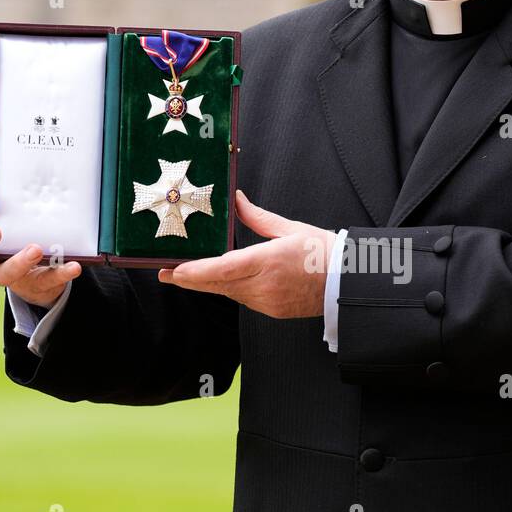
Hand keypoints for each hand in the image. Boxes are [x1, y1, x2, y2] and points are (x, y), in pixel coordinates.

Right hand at [0, 184, 81, 306]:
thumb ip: (34, 195)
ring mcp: (11, 272)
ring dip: (19, 261)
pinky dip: (61, 273)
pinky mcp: (36, 285)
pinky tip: (74, 265)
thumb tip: (57, 165)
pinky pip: (47, 281)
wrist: (48, 268)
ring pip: (4, 274)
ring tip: (36, 249)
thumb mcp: (30, 211)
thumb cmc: (33, 229)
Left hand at [157, 189, 334, 318]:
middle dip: (190, 280)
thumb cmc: (322, 252)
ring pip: (228, 293)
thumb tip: (237, 201)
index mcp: (268, 261)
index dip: (193, 272)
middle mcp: (264, 285)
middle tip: (166, 273)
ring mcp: (268, 302)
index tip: (172, 270)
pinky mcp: (272, 311)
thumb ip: (257, 217)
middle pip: (217, 285)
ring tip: (191, 274)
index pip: (221, 269)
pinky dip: (232, 289)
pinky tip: (226, 280)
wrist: (346, 282)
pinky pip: (244, 299)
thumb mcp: (289, 228)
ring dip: (211, 283)